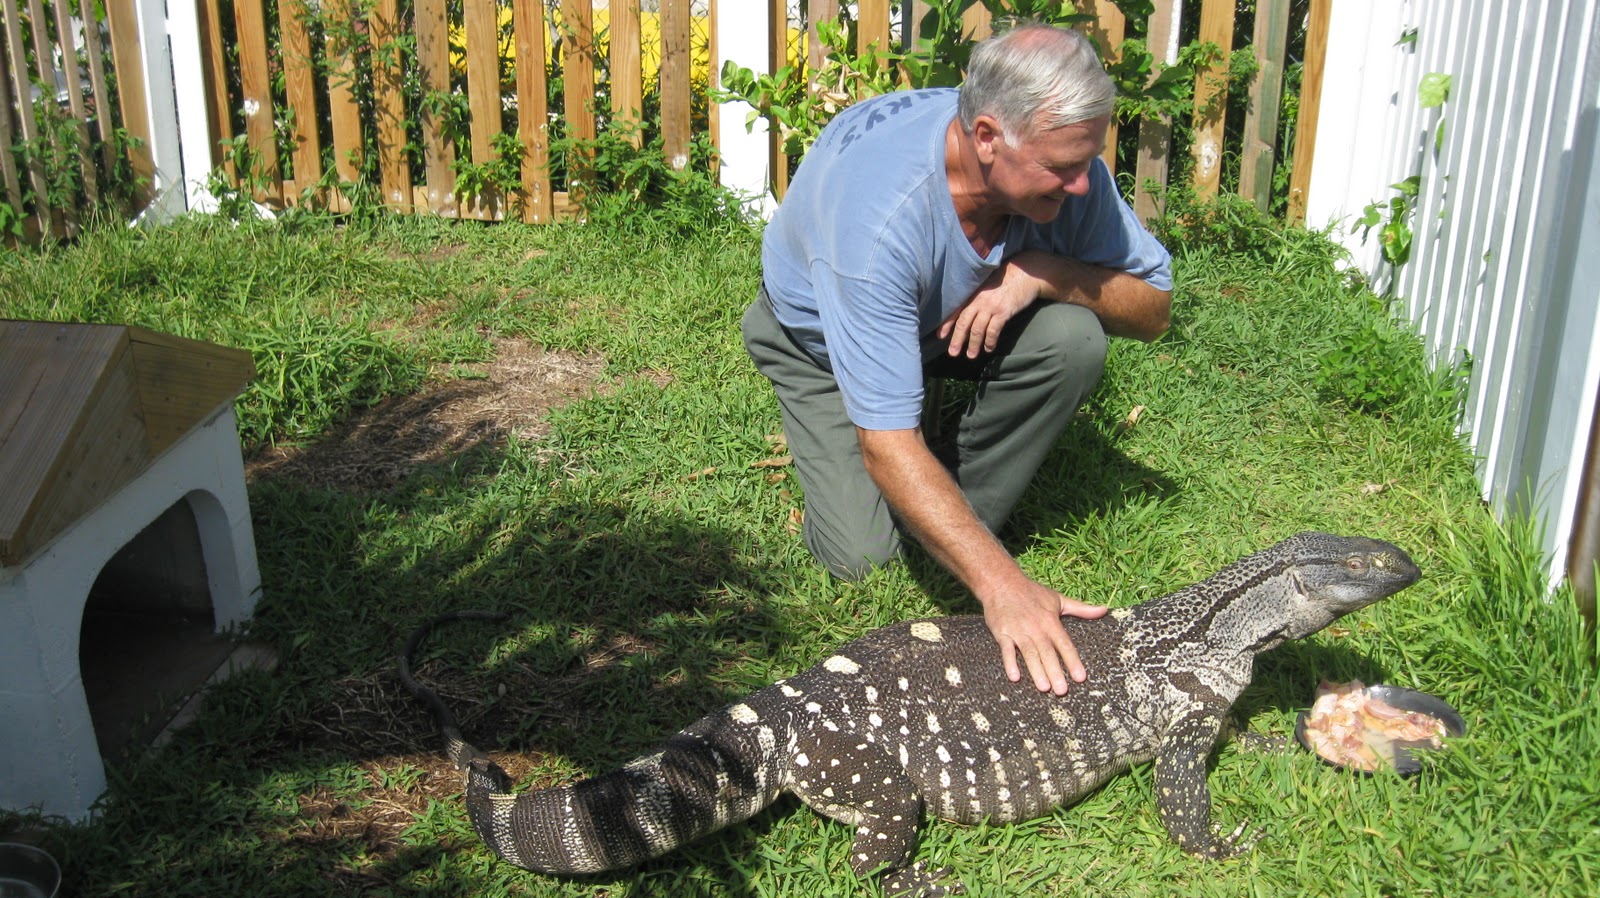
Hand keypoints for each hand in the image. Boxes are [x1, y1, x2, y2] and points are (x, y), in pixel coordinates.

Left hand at [938, 257, 1042, 357]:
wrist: (1026, 274)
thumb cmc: (1006, 279)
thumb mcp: (987, 285)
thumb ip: (976, 296)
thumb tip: (968, 313)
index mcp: (973, 293)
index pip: (956, 310)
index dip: (947, 324)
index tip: (940, 336)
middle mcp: (979, 300)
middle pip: (964, 322)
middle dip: (957, 339)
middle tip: (953, 353)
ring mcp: (991, 305)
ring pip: (977, 329)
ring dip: (974, 344)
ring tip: (971, 355)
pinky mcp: (1004, 311)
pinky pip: (993, 330)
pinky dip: (990, 341)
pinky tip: (988, 348)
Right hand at [981, 577, 1107, 693]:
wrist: (1001, 582)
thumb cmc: (1032, 592)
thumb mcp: (1058, 599)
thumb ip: (1081, 609)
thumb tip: (1104, 610)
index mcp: (1050, 621)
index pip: (1064, 644)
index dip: (1073, 661)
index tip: (1080, 677)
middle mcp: (1036, 627)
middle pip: (1047, 652)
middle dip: (1055, 672)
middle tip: (1062, 691)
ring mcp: (1018, 631)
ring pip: (1029, 654)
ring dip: (1036, 671)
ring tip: (1044, 688)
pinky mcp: (1002, 633)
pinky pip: (1007, 650)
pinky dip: (1010, 663)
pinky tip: (1015, 677)